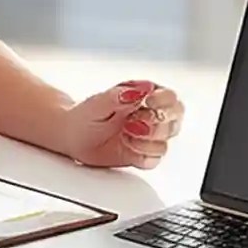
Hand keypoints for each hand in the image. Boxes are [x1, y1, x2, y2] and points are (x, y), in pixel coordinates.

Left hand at [61, 80, 184, 168]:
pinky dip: (143, 155)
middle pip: (175, 118)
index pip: (170, 97)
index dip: (164, 100)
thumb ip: (119, 95)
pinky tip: (128, 147)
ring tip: (126, 134)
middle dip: (158, 122)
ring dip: (147, 140)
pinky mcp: (142, 154)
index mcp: (145, 96)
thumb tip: (144, 88)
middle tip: (134, 123)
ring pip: (166, 140)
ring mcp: (148, 137)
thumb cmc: (85, 116)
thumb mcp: (98, 103)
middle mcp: (151, 116)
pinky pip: (155, 159)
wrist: (73, 137)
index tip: (147, 102)